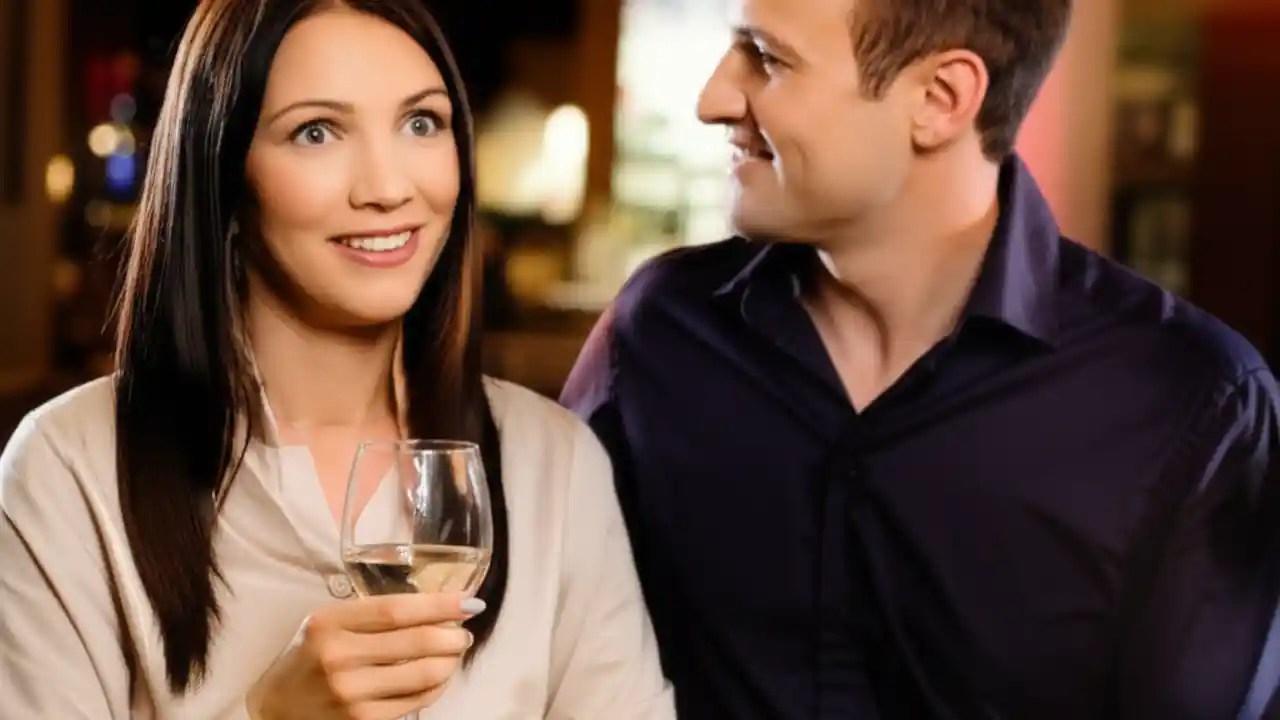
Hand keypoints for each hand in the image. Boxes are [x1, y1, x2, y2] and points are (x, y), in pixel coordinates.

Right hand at [248, 592, 485, 719]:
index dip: (440, 605)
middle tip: (464, 632)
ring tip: (454, 653)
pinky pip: (417, 702)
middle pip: (417, 642)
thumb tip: (434, 605)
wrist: (277, 708)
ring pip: (424, 675)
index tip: (468, 602)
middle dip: (453, 635)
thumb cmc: (308, 656)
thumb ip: (370, 614)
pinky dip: (437, 686)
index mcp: (330, 623)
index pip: (396, 610)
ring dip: (450, 662)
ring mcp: (351, 694)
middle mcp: (339, 658)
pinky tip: (439, 676)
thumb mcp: (327, 623)